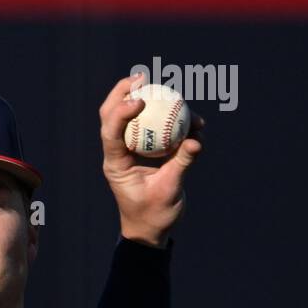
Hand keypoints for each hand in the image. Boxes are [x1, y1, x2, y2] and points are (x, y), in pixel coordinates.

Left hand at [99, 74, 204, 247]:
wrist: (152, 231)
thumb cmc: (154, 216)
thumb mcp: (168, 192)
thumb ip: (181, 164)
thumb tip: (195, 140)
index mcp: (116, 164)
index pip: (111, 132)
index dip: (121, 112)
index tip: (141, 100)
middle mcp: (120, 153)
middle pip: (113, 114)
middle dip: (124, 91)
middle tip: (143, 76)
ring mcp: (133, 151)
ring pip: (135, 117)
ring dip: (152, 101)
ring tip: (173, 91)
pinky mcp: (149, 152)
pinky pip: (159, 130)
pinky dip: (175, 123)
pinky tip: (196, 121)